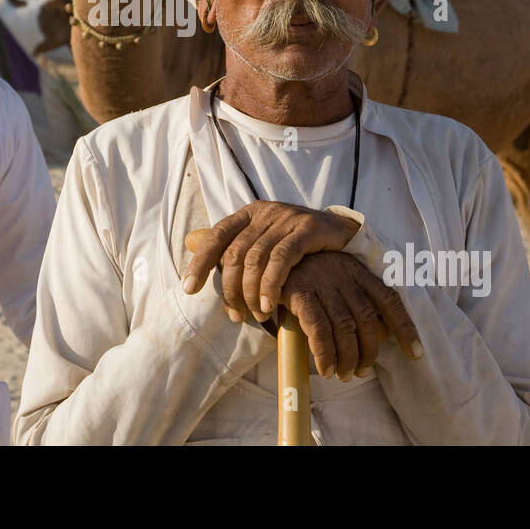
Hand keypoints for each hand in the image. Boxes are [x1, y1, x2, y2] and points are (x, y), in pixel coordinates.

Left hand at [182, 201, 359, 322]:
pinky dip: (271, 285)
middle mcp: (264, 212)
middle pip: (235, 253)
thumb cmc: (296, 242)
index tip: (189, 289)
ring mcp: (285, 218)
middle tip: (235, 315)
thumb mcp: (263, 240)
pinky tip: (269, 305)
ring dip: (250, 293)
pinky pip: (281, 259)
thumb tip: (188, 241)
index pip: (216, 236)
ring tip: (255, 316)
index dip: (200, 262)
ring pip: (255, 259)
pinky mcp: (306, 229)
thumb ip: (232, 245)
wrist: (342, 233)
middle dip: (229, 289)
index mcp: (249, 213)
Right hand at [282, 251, 422, 379]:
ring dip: (348, 358)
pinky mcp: (299, 292)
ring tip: (344, 375)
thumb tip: (380, 334)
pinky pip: (319, 330)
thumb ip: (354, 299)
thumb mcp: (334, 279)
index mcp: (357, 270)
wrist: (266, 259)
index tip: (415, 353)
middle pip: (367, 319)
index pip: (389, 299)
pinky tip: (326, 368)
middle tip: (362, 371)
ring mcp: (321, 281)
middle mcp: (343, 273)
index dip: (405, 328)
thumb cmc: (306, 276)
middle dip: (369, 351)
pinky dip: (326, 354)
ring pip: (344, 327)